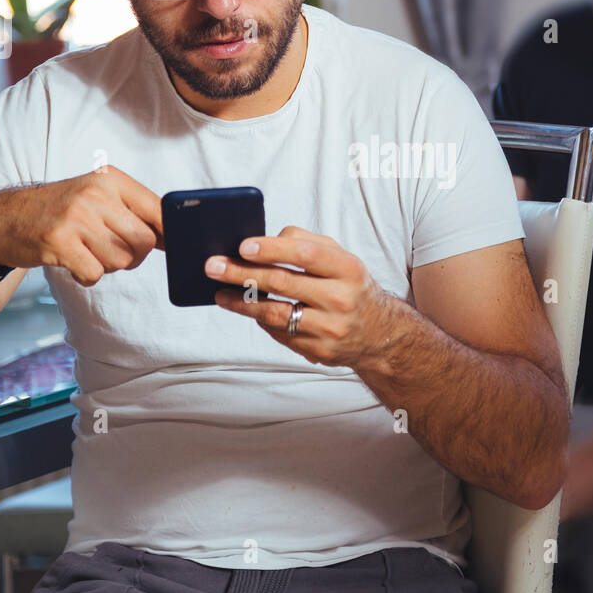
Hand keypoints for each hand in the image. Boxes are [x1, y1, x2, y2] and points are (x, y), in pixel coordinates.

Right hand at [0, 166, 163, 286]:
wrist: (4, 219)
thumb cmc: (60, 211)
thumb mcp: (97, 197)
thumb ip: (134, 212)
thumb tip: (173, 237)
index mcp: (110, 180)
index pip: (158, 209)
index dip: (168, 234)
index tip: (166, 245)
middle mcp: (95, 194)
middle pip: (144, 241)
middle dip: (135, 256)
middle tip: (113, 252)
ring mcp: (76, 217)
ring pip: (122, 260)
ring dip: (108, 266)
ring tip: (88, 252)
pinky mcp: (59, 242)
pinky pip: (95, 273)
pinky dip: (88, 276)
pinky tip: (74, 263)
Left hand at [207, 225, 400, 368]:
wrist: (379, 333)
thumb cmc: (349, 286)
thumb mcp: (339, 258)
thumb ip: (304, 242)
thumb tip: (264, 241)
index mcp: (348, 269)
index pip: (306, 255)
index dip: (272, 249)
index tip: (242, 246)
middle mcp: (342, 299)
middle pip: (284, 283)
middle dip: (243, 274)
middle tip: (213, 266)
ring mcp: (331, 329)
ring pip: (276, 314)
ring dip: (242, 303)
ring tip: (220, 294)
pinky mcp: (320, 352)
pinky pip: (280, 334)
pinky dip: (260, 321)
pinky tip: (247, 310)